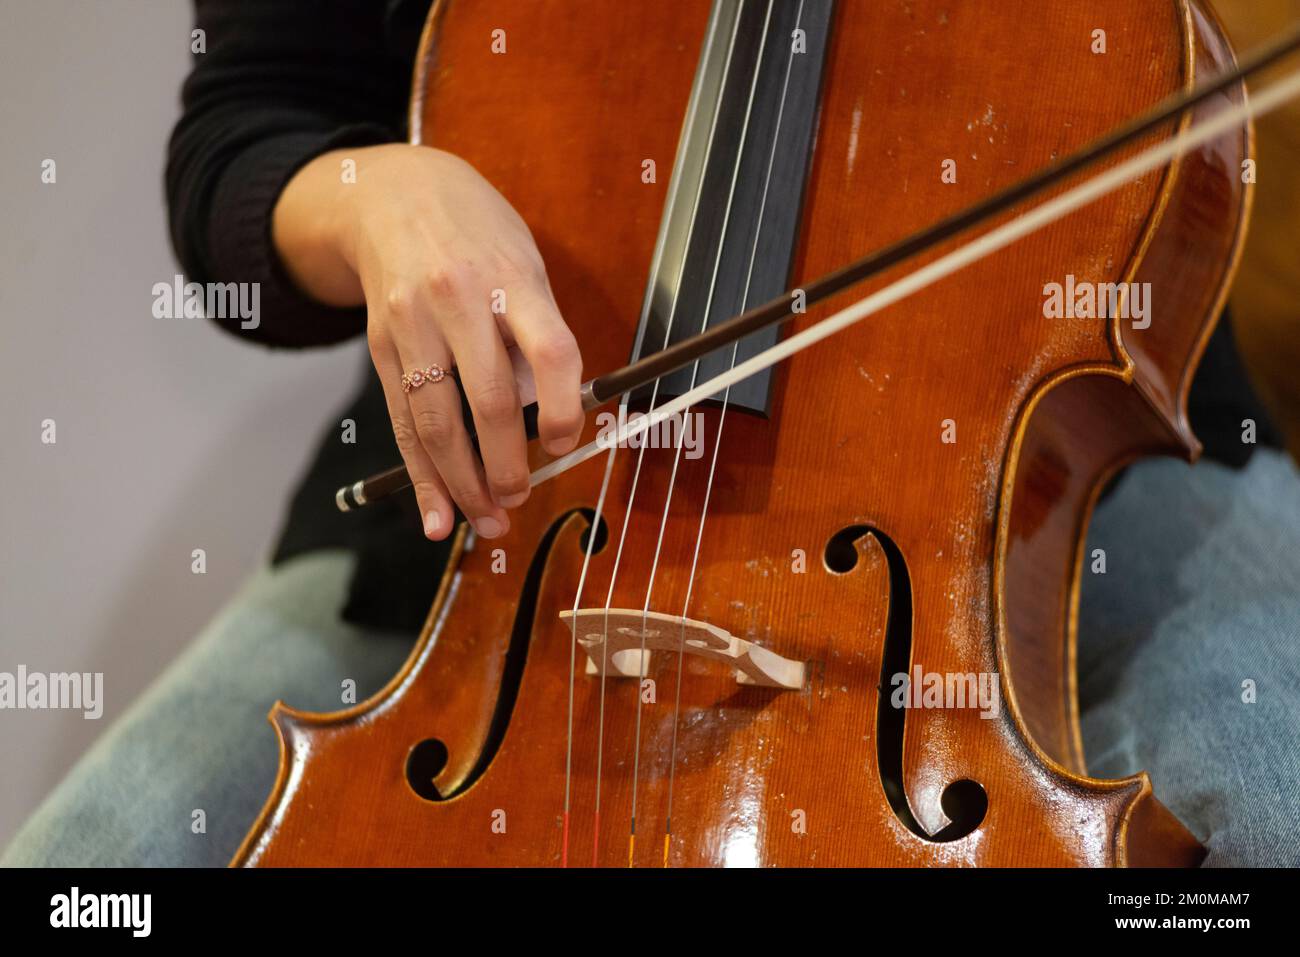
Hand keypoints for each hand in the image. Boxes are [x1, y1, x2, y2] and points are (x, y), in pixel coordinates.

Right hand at [272, 143, 584, 540]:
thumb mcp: (521, 263)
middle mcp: (458, 301)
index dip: (564, 407)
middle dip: (507, 465)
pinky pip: (403, 423)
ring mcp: (412, 326)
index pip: (550, 350)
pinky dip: (422, 476)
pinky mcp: (380, 347)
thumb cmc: (474, 235)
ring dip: (464, 485)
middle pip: (488, 400)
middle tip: (520, 501)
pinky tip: (437, 515)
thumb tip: (545, 418)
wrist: (386, 194)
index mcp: (509, 278)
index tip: (566, 441)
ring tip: (488, 522)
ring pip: (437, 422)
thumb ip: (535, 333)